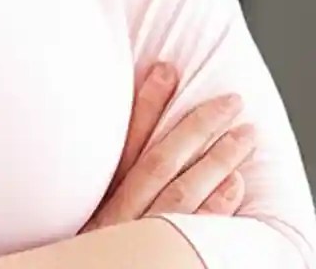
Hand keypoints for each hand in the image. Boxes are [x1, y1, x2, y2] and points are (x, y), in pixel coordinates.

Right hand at [82, 63, 254, 231]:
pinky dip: (216, 206)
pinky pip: (194, 230)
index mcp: (93, 195)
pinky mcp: (163, 256)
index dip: (146, 104)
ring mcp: (141, 234)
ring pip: (182, 191)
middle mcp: (118, 212)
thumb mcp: (75, 209)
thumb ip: (90, 176)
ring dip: (217, 160)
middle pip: (158, 162)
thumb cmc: (83, 246)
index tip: (166, 70)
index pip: (122, 141)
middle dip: (196, 126)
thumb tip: (90, 130)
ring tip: (245, 134)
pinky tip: (235, 183)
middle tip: (230, 101)